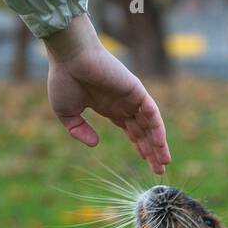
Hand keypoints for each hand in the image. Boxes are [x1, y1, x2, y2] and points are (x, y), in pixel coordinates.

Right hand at [44, 15, 170, 173]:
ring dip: (158, 144)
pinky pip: (152, 113)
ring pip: (150, 125)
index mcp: (108, 106)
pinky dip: (157, 129)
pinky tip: (160, 145)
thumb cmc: (64, 78)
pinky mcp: (136, 90)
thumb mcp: (66, 113)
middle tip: (159, 170)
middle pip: (142, 131)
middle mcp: (123, 102)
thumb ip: (79, 130)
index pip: (129, 128)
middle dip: (151, 150)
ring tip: (164, 163)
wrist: (69, 56)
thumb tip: (95, 144)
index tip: (146, 161)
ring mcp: (131, 97)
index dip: (138, 144)